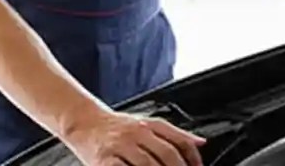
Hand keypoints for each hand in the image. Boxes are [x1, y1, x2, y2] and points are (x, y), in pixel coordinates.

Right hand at [63, 108, 205, 165]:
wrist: (83, 122)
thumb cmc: (116, 127)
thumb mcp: (146, 123)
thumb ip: (174, 134)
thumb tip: (201, 142)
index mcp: (148, 125)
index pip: (179, 142)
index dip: (192, 159)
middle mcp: (135, 133)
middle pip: (166, 155)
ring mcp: (119, 146)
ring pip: (148, 164)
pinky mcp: (104, 160)